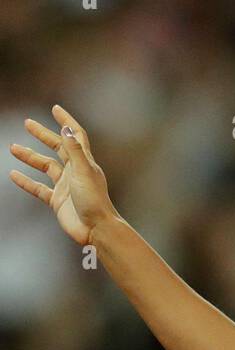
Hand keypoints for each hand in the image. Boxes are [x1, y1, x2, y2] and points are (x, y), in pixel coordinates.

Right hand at [8, 103, 115, 244]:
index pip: (75, 136)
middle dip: (43, 135)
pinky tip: (13, 175)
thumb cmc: (95, 201)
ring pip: (45, 166)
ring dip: (30, 157)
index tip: (55, 109)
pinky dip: (26, 182)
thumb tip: (66, 129)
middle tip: (27, 123)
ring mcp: (65, 186)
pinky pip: (38, 188)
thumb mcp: (83, 171)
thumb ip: (74, 150)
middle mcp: (75, 172)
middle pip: (57, 148)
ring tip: (13, 148)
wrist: (96, 230)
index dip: (66, 122)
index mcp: (84, 162)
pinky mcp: (58, 201)